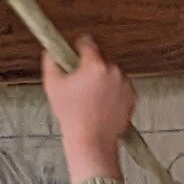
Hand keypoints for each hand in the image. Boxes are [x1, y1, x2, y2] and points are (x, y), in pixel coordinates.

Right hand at [43, 34, 136, 183]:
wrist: (92, 141)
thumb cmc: (72, 116)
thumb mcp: (53, 87)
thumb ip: (51, 63)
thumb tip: (51, 53)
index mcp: (95, 65)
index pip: (88, 43)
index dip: (79, 47)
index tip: (76, 51)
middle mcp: (113, 71)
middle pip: (101, 60)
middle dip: (91, 68)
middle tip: (81, 84)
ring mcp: (125, 83)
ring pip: (111, 73)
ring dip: (103, 80)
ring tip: (92, 98)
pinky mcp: (132, 96)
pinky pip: (121, 87)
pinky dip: (113, 92)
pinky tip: (102, 104)